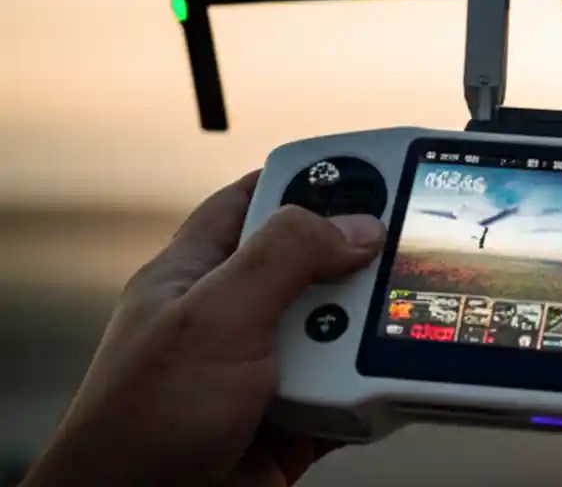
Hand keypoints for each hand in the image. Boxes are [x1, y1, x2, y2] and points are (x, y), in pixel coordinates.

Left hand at [22, 171, 385, 486]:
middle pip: (313, 265)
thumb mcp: (214, 318)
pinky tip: (379, 386)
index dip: (308, 179)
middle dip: (353, 267)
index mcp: (196, 274)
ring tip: (362, 345)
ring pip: (338, 329)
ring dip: (359, 338)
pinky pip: (350, 390)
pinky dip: (371, 390)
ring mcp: (263, 370)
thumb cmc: (135, 430)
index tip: (367, 169)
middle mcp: (231, 318)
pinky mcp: (294, 418)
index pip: (254, 199)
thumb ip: (282, 258)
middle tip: (390, 258)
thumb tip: (352, 225)